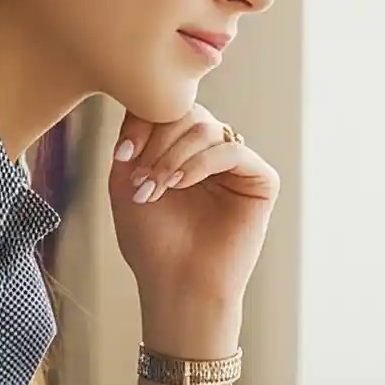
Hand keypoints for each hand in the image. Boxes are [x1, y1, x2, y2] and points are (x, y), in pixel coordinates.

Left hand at [109, 104, 278, 353]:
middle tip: (141, 176)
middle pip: (188, 113)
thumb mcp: (126, 181)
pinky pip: (233, 150)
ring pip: (208, 128)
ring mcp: (238, 166)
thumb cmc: (152, 241)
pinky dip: (203, 162)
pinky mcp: (261, 181)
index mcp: (183, 150)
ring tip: (158, 186)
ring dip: (175, 154)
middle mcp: (212, 153)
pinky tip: (182, 184)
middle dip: (158, 141)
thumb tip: (147, 99)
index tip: (122, 154)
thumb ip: (133, 137)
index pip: (168, 110)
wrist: (178, 284)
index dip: (144, 122)